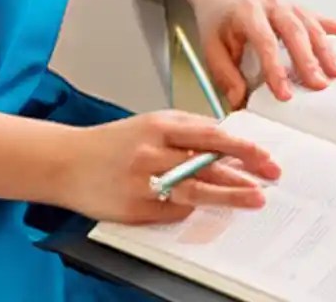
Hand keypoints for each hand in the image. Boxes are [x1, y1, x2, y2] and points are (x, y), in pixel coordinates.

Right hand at [60, 111, 281, 224]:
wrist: (65, 162)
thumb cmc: (112, 143)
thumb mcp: (150, 124)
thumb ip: (187, 131)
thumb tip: (226, 143)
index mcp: (159, 126)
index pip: (211, 135)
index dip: (242, 146)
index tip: (264, 155)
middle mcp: (152, 152)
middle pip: (208, 164)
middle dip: (244, 172)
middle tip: (269, 177)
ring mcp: (143, 182)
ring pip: (196, 191)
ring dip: (229, 195)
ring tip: (254, 198)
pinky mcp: (135, 207)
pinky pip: (173, 210)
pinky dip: (191, 209)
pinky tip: (205, 207)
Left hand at [191, 0, 335, 107]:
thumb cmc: (218, 19)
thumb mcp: (211, 46)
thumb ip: (225, 74)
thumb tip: (239, 102)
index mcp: (247, 13)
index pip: (264, 42)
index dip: (275, 69)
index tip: (284, 94)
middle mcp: (271, 4)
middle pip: (294, 32)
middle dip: (308, 60)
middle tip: (319, 86)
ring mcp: (288, 3)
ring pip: (311, 25)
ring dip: (326, 49)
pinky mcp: (299, 7)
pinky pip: (322, 17)